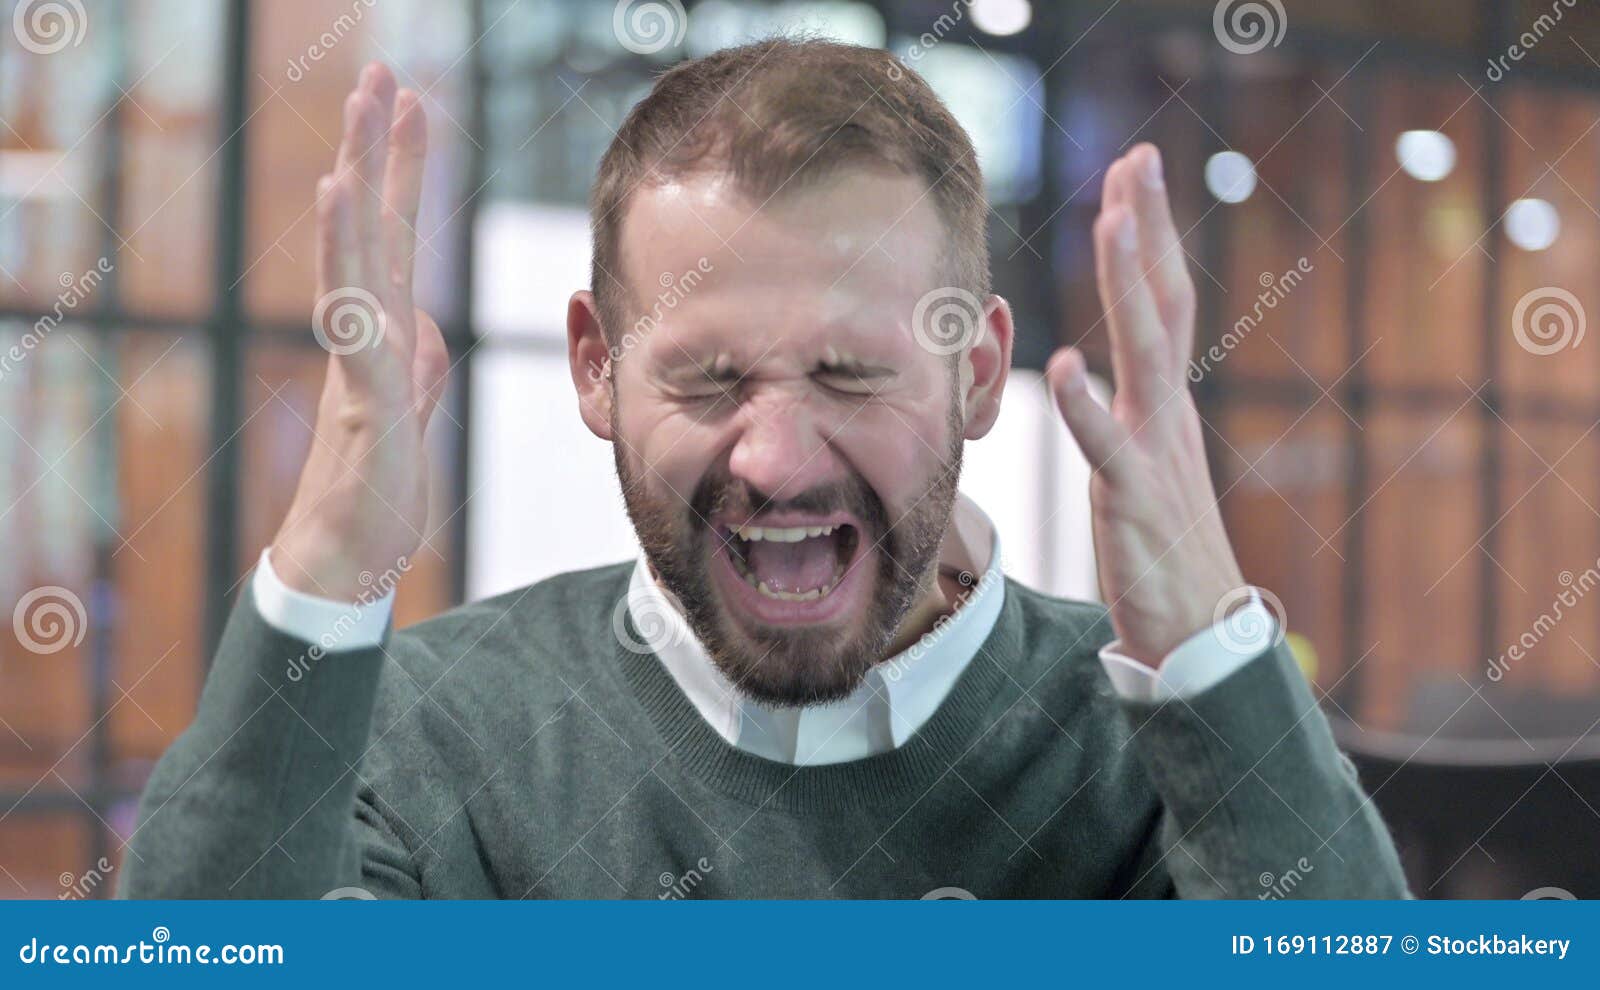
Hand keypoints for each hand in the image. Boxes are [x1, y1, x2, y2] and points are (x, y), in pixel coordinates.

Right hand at [270, 63, 448, 601]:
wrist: (351, 553)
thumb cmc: (377, 488)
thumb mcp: (414, 414)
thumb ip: (418, 367)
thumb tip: (427, 334)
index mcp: (389, 330)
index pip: (400, 234)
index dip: (406, 171)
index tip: (413, 107)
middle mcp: (369, 328)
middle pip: (377, 222)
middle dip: (381, 147)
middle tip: (384, 72)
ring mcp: (360, 353)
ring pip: (358, 248)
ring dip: (361, 172)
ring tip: (363, 105)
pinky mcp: (360, 386)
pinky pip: (350, 305)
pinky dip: (341, 248)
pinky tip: (335, 193)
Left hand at [1046, 143, 1245, 666]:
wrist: (1198, 635)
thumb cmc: (1164, 551)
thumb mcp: (1143, 466)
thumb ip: (1125, 414)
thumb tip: (1094, 368)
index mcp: (1165, 405)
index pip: (1160, 302)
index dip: (1149, 236)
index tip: (1135, 172)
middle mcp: (1166, 416)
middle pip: (1160, 304)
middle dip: (1147, 230)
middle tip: (1139, 159)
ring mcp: (1154, 454)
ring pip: (1144, 355)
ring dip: (1128, 285)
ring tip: (1113, 221)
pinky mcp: (1133, 502)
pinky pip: (1108, 449)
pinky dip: (1088, 407)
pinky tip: (1066, 366)